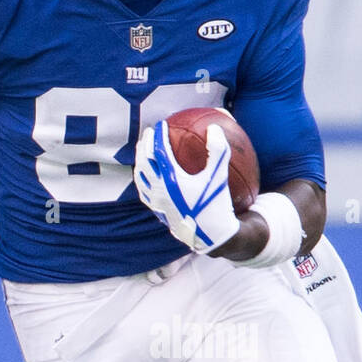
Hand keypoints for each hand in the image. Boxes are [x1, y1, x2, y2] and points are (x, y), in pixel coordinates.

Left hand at [134, 120, 240, 253]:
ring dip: (140, 160)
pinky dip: (143, 178)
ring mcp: (156, 202)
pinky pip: (143, 191)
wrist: (211, 236)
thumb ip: (218, 150)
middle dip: (145, 144)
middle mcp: (159, 190)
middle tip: (149, 132)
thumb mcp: (220, 176)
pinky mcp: (157, 212)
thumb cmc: (217, 204)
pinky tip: (148, 175)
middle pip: (144, 162)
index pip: (159, 151)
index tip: (161, 124)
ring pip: (140, 177)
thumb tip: (214, 127)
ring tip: (143, 150)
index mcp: (172, 180)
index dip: (158, 135)